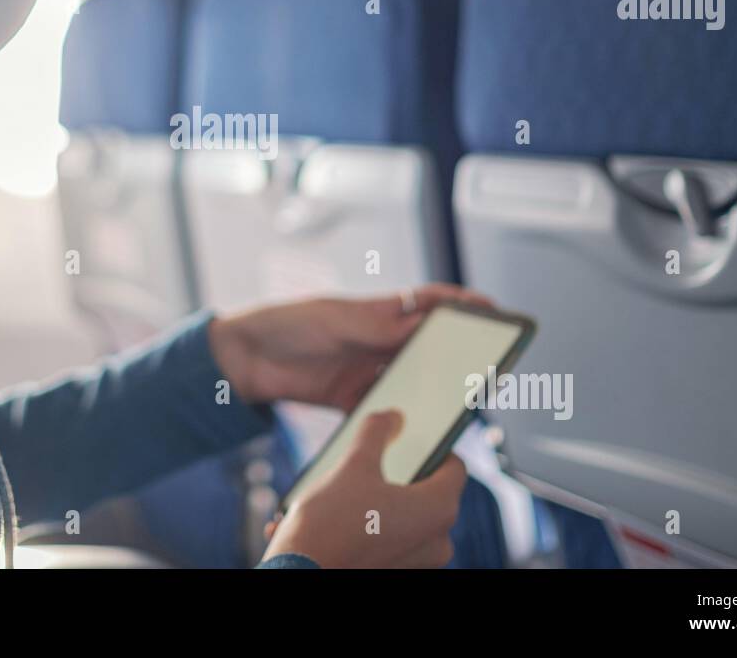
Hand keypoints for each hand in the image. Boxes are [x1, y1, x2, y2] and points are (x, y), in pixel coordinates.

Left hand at [208, 283, 491, 409]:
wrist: (244, 360)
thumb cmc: (286, 324)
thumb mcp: (333, 318)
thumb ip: (374, 324)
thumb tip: (417, 322)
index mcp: (379, 313)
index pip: (430, 305)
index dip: (462, 306)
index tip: (493, 310)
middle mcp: (380, 342)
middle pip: (431, 349)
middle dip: (460, 357)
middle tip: (486, 369)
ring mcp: (369, 372)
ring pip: (414, 383)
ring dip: (434, 394)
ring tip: (457, 405)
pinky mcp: (354, 402)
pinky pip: (387, 414)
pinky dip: (402, 423)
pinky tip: (414, 431)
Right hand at [262, 409, 465, 567]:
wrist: (301, 574)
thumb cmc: (331, 523)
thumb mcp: (353, 465)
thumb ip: (376, 434)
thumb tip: (390, 418)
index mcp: (438, 509)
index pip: (454, 467)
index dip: (435, 448)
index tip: (413, 440)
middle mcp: (438, 541)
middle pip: (429, 493)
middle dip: (402, 476)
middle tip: (374, 462)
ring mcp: (419, 563)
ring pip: (408, 518)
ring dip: (382, 502)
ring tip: (345, 491)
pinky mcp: (397, 573)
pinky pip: (393, 541)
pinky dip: (372, 526)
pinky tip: (338, 518)